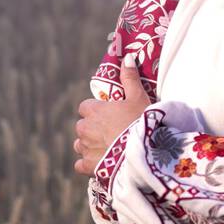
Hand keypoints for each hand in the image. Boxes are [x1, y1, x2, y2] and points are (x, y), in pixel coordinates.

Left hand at [74, 54, 152, 176]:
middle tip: (112, 131)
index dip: (96, 110)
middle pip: (82, 126)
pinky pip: (80, 165)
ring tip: (108, 147)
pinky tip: (100, 163)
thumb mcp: (138, 97)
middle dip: (92, 128)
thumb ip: (129, 77)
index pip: (85, 107)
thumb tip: (126, 56)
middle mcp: (84, 129)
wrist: (143, 153)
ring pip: (80, 145)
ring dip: (90, 145)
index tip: (109, 114)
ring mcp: (85, 148)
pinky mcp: (88, 167)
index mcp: (93, 110)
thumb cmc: (141, 122)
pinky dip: (88, 164)